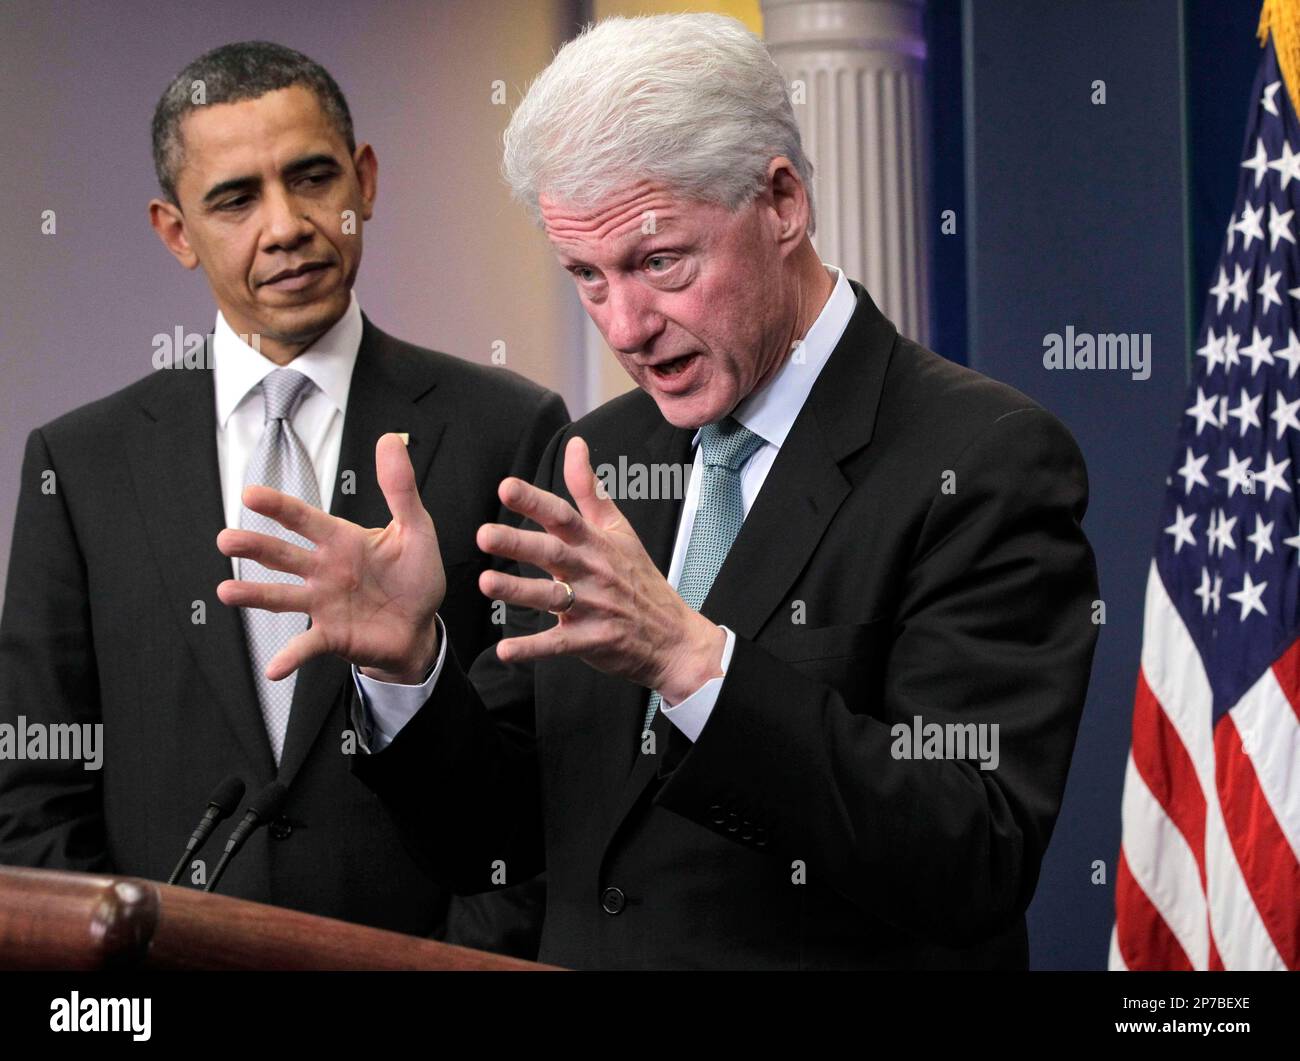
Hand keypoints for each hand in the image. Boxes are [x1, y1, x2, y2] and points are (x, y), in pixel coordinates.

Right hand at [215, 433, 444, 683]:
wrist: (421, 627)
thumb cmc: (415, 577)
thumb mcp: (416, 530)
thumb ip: (400, 489)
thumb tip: (389, 441)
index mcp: (341, 540)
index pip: (304, 519)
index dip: (279, 506)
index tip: (251, 494)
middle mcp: (324, 570)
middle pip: (283, 555)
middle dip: (255, 547)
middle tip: (226, 539)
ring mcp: (323, 604)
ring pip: (282, 596)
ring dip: (255, 594)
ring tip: (226, 591)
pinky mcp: (331, 636)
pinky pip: (306, 646)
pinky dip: (289, 657)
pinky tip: (273, 668)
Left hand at [477, 436, 724, 703]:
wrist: (672, 636)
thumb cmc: (639, 578)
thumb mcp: (619, 529)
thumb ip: (589, 489)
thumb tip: (575, 444)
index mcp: (596, 543)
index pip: (563, 515)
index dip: (535, 501)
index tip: (506, 487)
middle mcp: (592, 571)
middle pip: (553, 553)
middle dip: (519, 544)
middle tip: (484, 535)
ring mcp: (592, 607)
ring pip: (552, 597)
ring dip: (519, 591)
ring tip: (486, 582)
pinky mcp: (591, 640)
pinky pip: (558, 644)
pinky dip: (533, 648)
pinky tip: (505, 649)